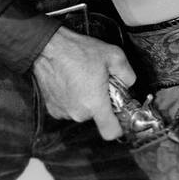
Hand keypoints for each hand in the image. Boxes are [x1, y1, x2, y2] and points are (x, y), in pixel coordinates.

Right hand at [31, 26, 136, 140]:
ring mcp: (63, 112)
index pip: (111, 132)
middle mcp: (78, 113)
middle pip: (97, 116)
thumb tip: (129, 84)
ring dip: (87, 100)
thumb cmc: (79, 51)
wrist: (49, 48)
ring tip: (84, 79)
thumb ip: (128, 74)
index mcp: (95, 104)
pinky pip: (70, 108)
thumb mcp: (114, 56)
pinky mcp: (52, 108)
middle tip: (100, 83)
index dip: (119, 126)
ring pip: (83, 112)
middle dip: (102, 102)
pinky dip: (74, 99)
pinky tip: (73, 82)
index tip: (121, 116)